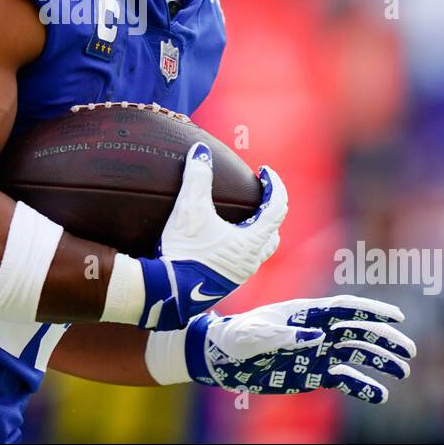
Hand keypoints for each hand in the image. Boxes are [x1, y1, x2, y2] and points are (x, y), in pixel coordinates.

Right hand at [136, 142, 286, 330]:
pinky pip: (242, 261)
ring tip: (241, 218)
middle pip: (272, 232)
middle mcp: (251, 261)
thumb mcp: (189, 209)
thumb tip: (201, 152)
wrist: (166, 292)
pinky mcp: (224, 283)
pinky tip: (220, 240)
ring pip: (259, 250)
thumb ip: (198, 177)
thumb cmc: (183, 251)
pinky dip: (239, 245)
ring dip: (256, 232)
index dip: (275, 185)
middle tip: (257, 195)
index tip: (265, 171)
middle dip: (269, 210)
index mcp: (252, 242)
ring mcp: (239, 275)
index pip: (277, 208)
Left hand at [164, 295, 415, 402]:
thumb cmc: (237, 337)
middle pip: (358, 331)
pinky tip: (380, 395)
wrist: (223, 358)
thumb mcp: (256, 334)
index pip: (345, 309)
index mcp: (307, 314)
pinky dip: (363, 387)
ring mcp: (318, 351)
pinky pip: (345, 379)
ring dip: (380, 360)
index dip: (371, 311)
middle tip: (408, 350)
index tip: (397, 316)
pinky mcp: (314, 372)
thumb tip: (317, 337)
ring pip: (357, 354)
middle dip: (384, 338)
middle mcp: (318, 330)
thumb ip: (285, 335)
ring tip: (403, 371)